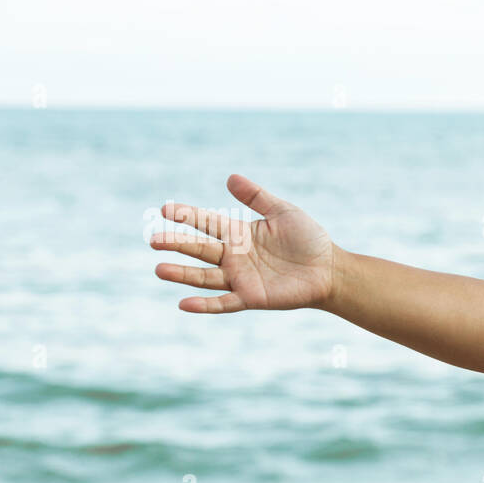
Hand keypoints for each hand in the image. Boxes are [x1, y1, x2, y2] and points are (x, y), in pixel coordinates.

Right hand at [151, 174, 336, 312]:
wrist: (330, 269)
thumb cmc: (308, 239)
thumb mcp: (282, 212)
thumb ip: (257, 196)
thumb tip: (230, 177)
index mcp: (238, 233)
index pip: (206, 222)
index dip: (186, 215)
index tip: (164, 209)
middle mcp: (234, 256)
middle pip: (199, 249)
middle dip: (176, 243)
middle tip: (154, 239)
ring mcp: (241, 278)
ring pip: (204, 276)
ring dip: (182, 274)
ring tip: (159, 268)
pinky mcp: (251, 297)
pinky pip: (224, 302)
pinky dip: (204, 304)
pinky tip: (183, 304)